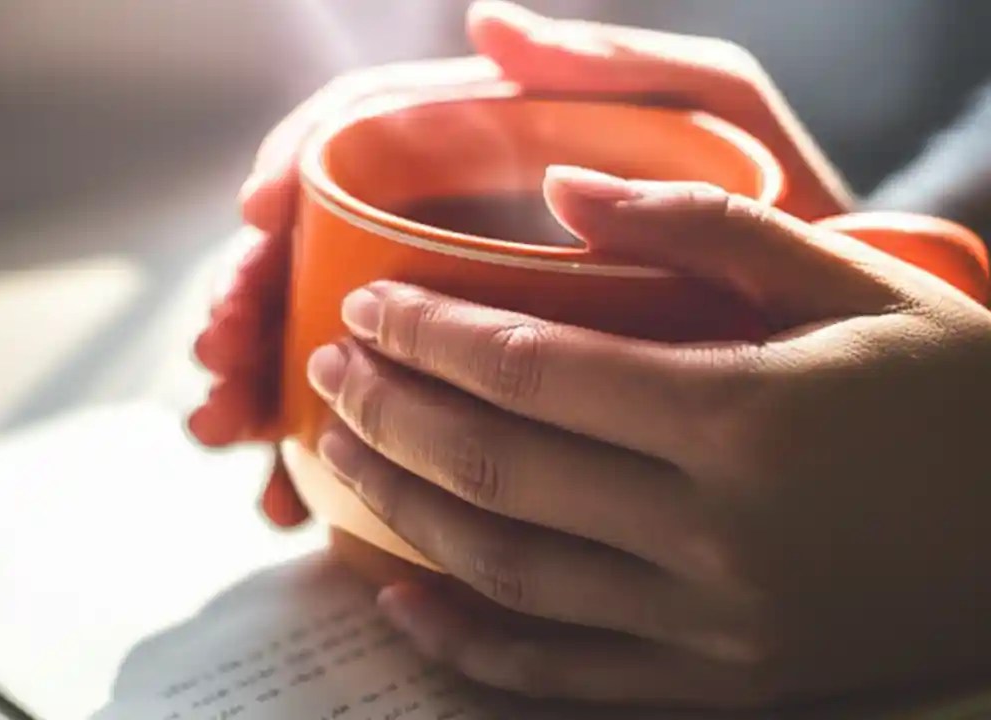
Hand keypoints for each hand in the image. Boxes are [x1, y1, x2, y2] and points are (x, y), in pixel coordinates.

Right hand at [189, 0, 855, 526]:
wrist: (838, 350)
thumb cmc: (782, 225)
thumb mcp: (720, 123)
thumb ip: (621, 66)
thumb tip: (484, 23)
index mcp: (493, 161)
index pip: (362, 145)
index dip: (297, 170)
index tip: (261, 218)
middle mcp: (459, 243)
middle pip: (318, 259)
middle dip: (253, 305)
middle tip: (222, 356)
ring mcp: (457, 331)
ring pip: (325, 352)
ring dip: (260, 388)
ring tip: (231, 426)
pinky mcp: (470, 413)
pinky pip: (376, 436)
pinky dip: (322, 465)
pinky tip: (291, 498)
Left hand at [306, 167, 990, 707]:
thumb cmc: (958, 395)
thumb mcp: (855, 281)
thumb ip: (706, 227)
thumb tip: (562, 195)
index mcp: (744, 417)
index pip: (531, 370)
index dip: (427, 336)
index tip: (366, 310)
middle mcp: (716, 532)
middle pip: (499, 468)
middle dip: (393, 412)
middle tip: (331, 371)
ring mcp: (714, 625)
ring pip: (510, 572)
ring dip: (406, 511)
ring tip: (345, 458)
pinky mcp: (724, 685)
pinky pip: (565, 678)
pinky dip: (471, 647)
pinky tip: (402, 601)